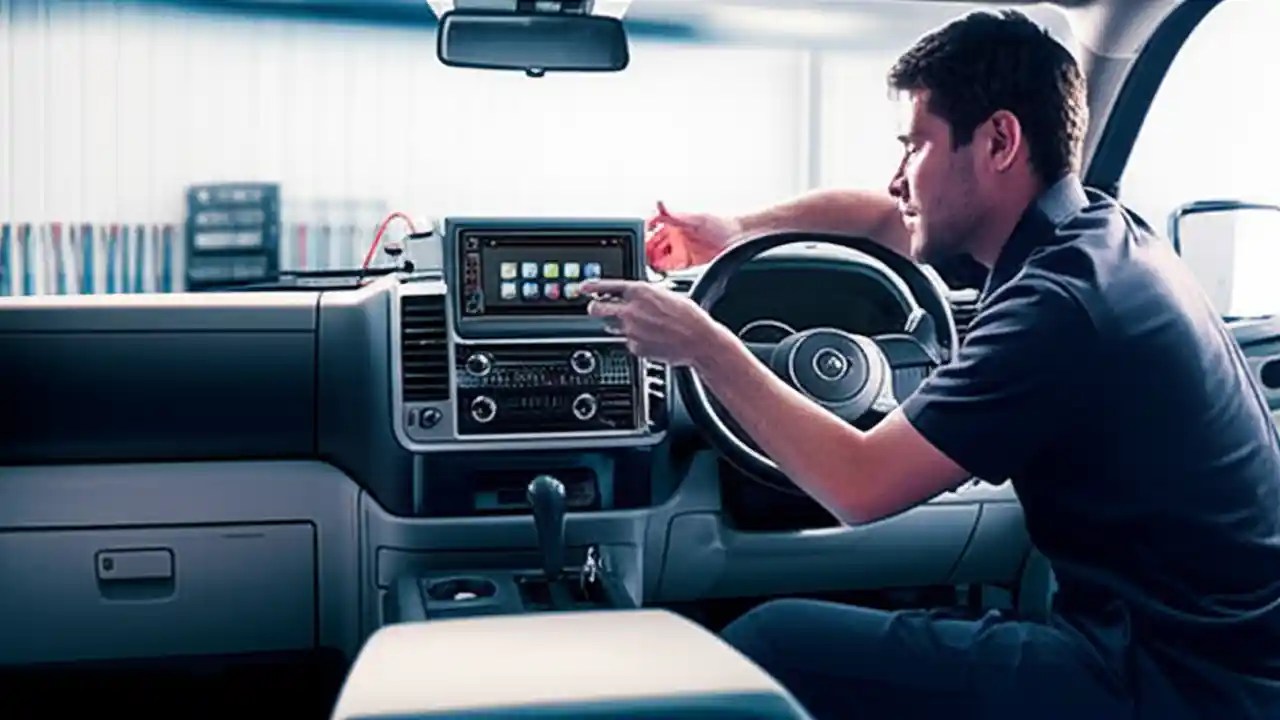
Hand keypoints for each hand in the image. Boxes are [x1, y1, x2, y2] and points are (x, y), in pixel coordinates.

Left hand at [582, 279, 728, 366]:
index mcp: (639, 292)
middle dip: (594, 308)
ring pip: (611, 326)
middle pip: (597, 309)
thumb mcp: (668, 294)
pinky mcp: (635, 347)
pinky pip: (627, 342)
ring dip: (618, 325)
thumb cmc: (690, 316)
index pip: (606, 286)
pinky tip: (651, 338)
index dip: (591, 286)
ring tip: (638, 325)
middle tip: (595, 308)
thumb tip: (635, 295)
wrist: (699, 340)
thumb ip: (646, 294)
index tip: (581, 287)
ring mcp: (631, 331)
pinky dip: (635, 340)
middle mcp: (631, 310)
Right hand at [645, 201, 741, 272]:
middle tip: (637, 255)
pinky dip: (662, 269)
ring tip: (645, 265)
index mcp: (674, 223)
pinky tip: (657, 271)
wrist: (737, 237)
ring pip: (659, 256)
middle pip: (653, 243)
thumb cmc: (719, 223)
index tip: (635, 237)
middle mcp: (675, 236)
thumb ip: (674, 215)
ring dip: (651, 260)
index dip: (642, 232)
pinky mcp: (686, 261)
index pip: (652, 226)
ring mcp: (680, 249)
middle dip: (644, 249)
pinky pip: (670, 267)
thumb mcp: (694, 219)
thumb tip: (659, 203)